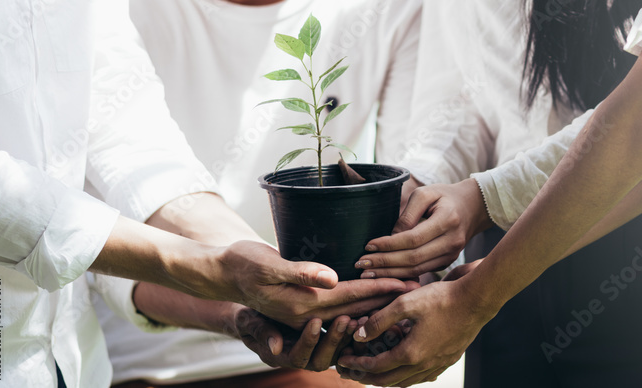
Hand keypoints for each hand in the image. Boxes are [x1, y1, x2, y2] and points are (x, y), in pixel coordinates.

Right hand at [197, 241, 414, 328]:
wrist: (222, 274)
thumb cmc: (243, 264)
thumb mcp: (268, 265)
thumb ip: (301, 272)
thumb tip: (331, 278)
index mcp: (302, 305)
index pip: (350, 296)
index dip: (380, 287)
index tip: (406, 281)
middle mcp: (307, 315)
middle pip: (357, 307)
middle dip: (388, 297)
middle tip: (419, 286)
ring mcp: (306, 315)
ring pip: (352, 311)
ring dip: (379, 302)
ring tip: (407, 293)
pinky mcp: (305, 309)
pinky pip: (341, 311)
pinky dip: (362, 304)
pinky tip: (379, 298)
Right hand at [232, 308, 357, 370]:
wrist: (255, 312)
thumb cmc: (249, 315)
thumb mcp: (248, 320)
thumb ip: (260, 330)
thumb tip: (275, 346)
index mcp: (280, 355)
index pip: (297, 356)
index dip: (308, 341)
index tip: (314, 321)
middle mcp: (300, 357)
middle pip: (322, 360)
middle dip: (334, 340)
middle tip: (345, 320)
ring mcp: (314, 351)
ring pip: (336, 354)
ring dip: (348, 338)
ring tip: (359, 318)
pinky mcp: (325, 342)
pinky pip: (344, 345)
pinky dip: (354, 334)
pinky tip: (365, 315)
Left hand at [335, 279, 496, 386]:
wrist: (476, 300)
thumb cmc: (442, 298)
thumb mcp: (405, 303)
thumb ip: (379, 320)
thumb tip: (359, 335)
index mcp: (411, 353)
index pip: (376, 367)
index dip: (357, 364)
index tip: (343, 360)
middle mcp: (424, 365)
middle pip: (390, 381)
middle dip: (368, 377)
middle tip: (353, 371)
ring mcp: (438, 364)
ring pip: (407, 381)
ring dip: (388, 379)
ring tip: (375, 372)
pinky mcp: (449, 360)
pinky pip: (424, 377)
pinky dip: (408, 376)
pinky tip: (406, 368)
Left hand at [356, 179, 493, 278]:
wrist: (472, 207)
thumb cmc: (444, 196)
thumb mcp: (425, 194)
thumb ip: (407, 214)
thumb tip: (391, 237)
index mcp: (447, 220)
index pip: (413, 238)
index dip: (388, 244)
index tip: (368, 246)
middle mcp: (452, 241)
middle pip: (413, 258)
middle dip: (385, 263)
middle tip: (361, 264)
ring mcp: (452, 254)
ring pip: (417, 269)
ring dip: (390, 273)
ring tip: (368, 273)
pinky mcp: (448, 262)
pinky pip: (422, 272)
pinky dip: (401, 275)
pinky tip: (385, 275)